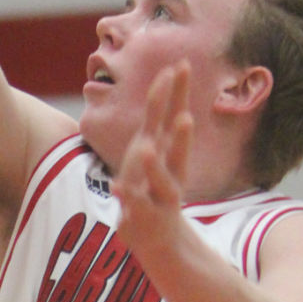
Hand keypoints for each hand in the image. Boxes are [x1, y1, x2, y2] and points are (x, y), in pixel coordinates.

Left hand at [111, 63, 191, 261]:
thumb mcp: (156, 150)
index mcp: (170, 152)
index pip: (176, 116)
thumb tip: (164, 81)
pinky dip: (127, 196)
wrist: (158, 237)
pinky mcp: (147, 215)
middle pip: (177, 148)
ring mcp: (162, 196)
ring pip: (161, 180)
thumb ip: (158, 119)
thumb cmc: (154, 187)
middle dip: (180, 133)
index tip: (182, 64)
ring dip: (154, 166)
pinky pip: (135, 204)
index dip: (179, 92)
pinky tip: (117, 186)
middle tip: (185, 116)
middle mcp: (172, 172)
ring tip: (147, 149)